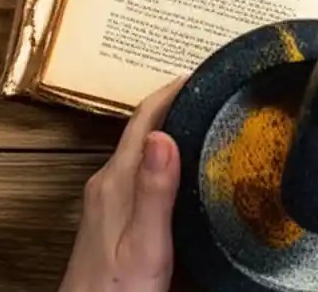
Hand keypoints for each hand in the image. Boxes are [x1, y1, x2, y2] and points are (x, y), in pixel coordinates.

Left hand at [59, 79, 183, 291]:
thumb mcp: (146, 244)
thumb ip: (154, 191)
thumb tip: (162, 134)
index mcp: (116, 182)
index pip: (144, 119)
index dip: (172, 91)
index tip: (202, 73)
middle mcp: (107, 183)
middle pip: (142, 130)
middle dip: (174, 106)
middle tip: (212, 93)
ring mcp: (105, 200)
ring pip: (140, 151)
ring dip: (168, 131)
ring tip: (203, 122)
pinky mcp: (109, 217)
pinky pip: (138, 173)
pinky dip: (161, 158)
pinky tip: (180, 170)